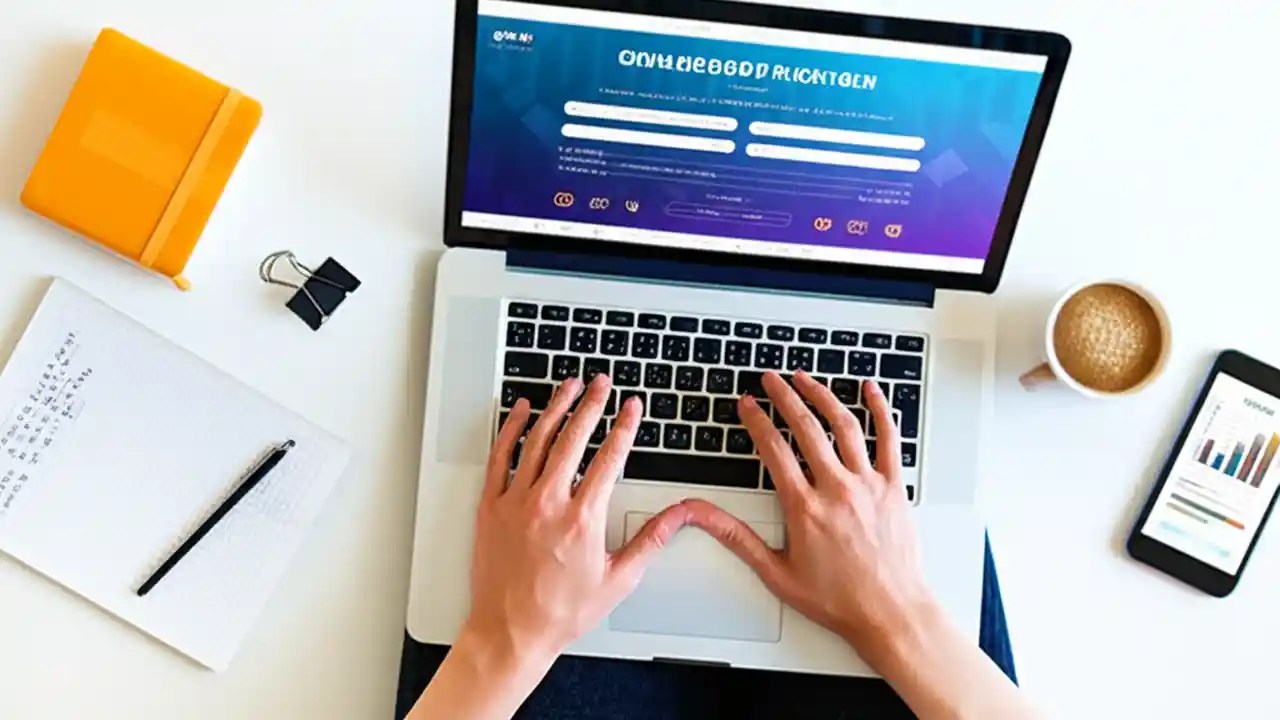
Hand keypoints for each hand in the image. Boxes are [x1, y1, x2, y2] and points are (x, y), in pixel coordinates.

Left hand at [466, 374, 690, 660]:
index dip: (624, 426)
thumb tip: (678, 516)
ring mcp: (516, 502)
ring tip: (569, 386)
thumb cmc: (560, 612)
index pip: (609, 457)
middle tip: (601, 383)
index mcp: (582, 519)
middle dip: (591, 403)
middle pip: (574, 438)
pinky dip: (512, 429)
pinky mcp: (491, 506)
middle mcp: (548, 503)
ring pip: (538, 440)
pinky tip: (523, 411)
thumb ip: (650, 541)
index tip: (632, 406)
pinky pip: (500, 457)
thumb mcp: (618, 580)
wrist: (510, 632)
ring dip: (556, 407)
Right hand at [685, 371, 934, 663]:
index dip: (756, 421)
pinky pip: (889, 439)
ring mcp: (867, 484)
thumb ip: (737, 538)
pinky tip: (871, 390)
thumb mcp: (776, 573)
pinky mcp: (893, 487)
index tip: (747, 404)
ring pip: (844, 426)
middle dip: (783, 396)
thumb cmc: (839, 599)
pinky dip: (880, 411)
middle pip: (806, 427)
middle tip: (770, 379)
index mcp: (804, 508)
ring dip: (822, 395)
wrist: (890, 612)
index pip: (774, 449)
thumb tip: (704, 519)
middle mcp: (836, 489)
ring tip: (805, 378)